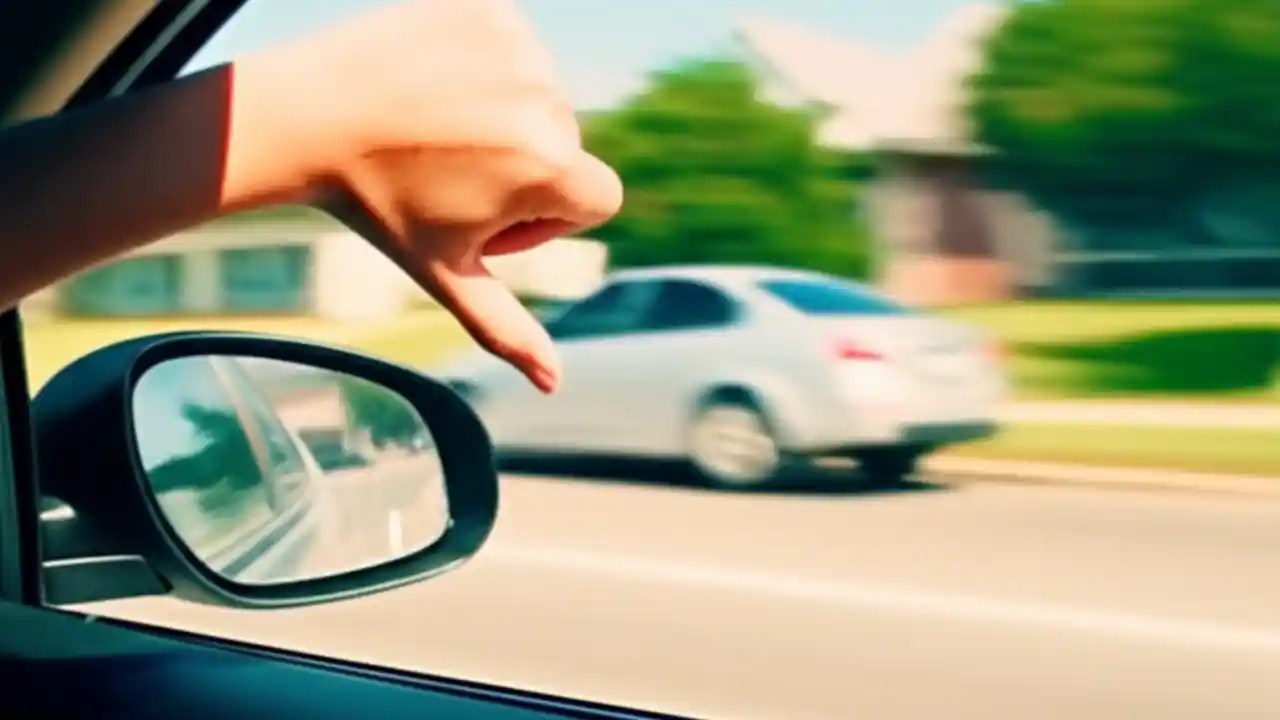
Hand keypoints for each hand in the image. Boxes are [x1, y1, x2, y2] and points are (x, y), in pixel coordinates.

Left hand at [240, 0, 621, 392]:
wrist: (304, 116)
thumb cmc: (376, 204)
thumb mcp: (446, 273)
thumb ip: (507, 328)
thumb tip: (553, 383)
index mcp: (549, 170)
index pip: (598, 201)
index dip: (546, 220)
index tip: (485, 211)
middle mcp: (547, 102)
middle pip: (564, 148)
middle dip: (519, 167)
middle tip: (445, 172)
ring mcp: (519, 48)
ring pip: (539, 96)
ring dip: (501, 114)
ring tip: (434, 127)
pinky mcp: (490, 8)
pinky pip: (512, 48)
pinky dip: (482, 64)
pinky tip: (432, 83)